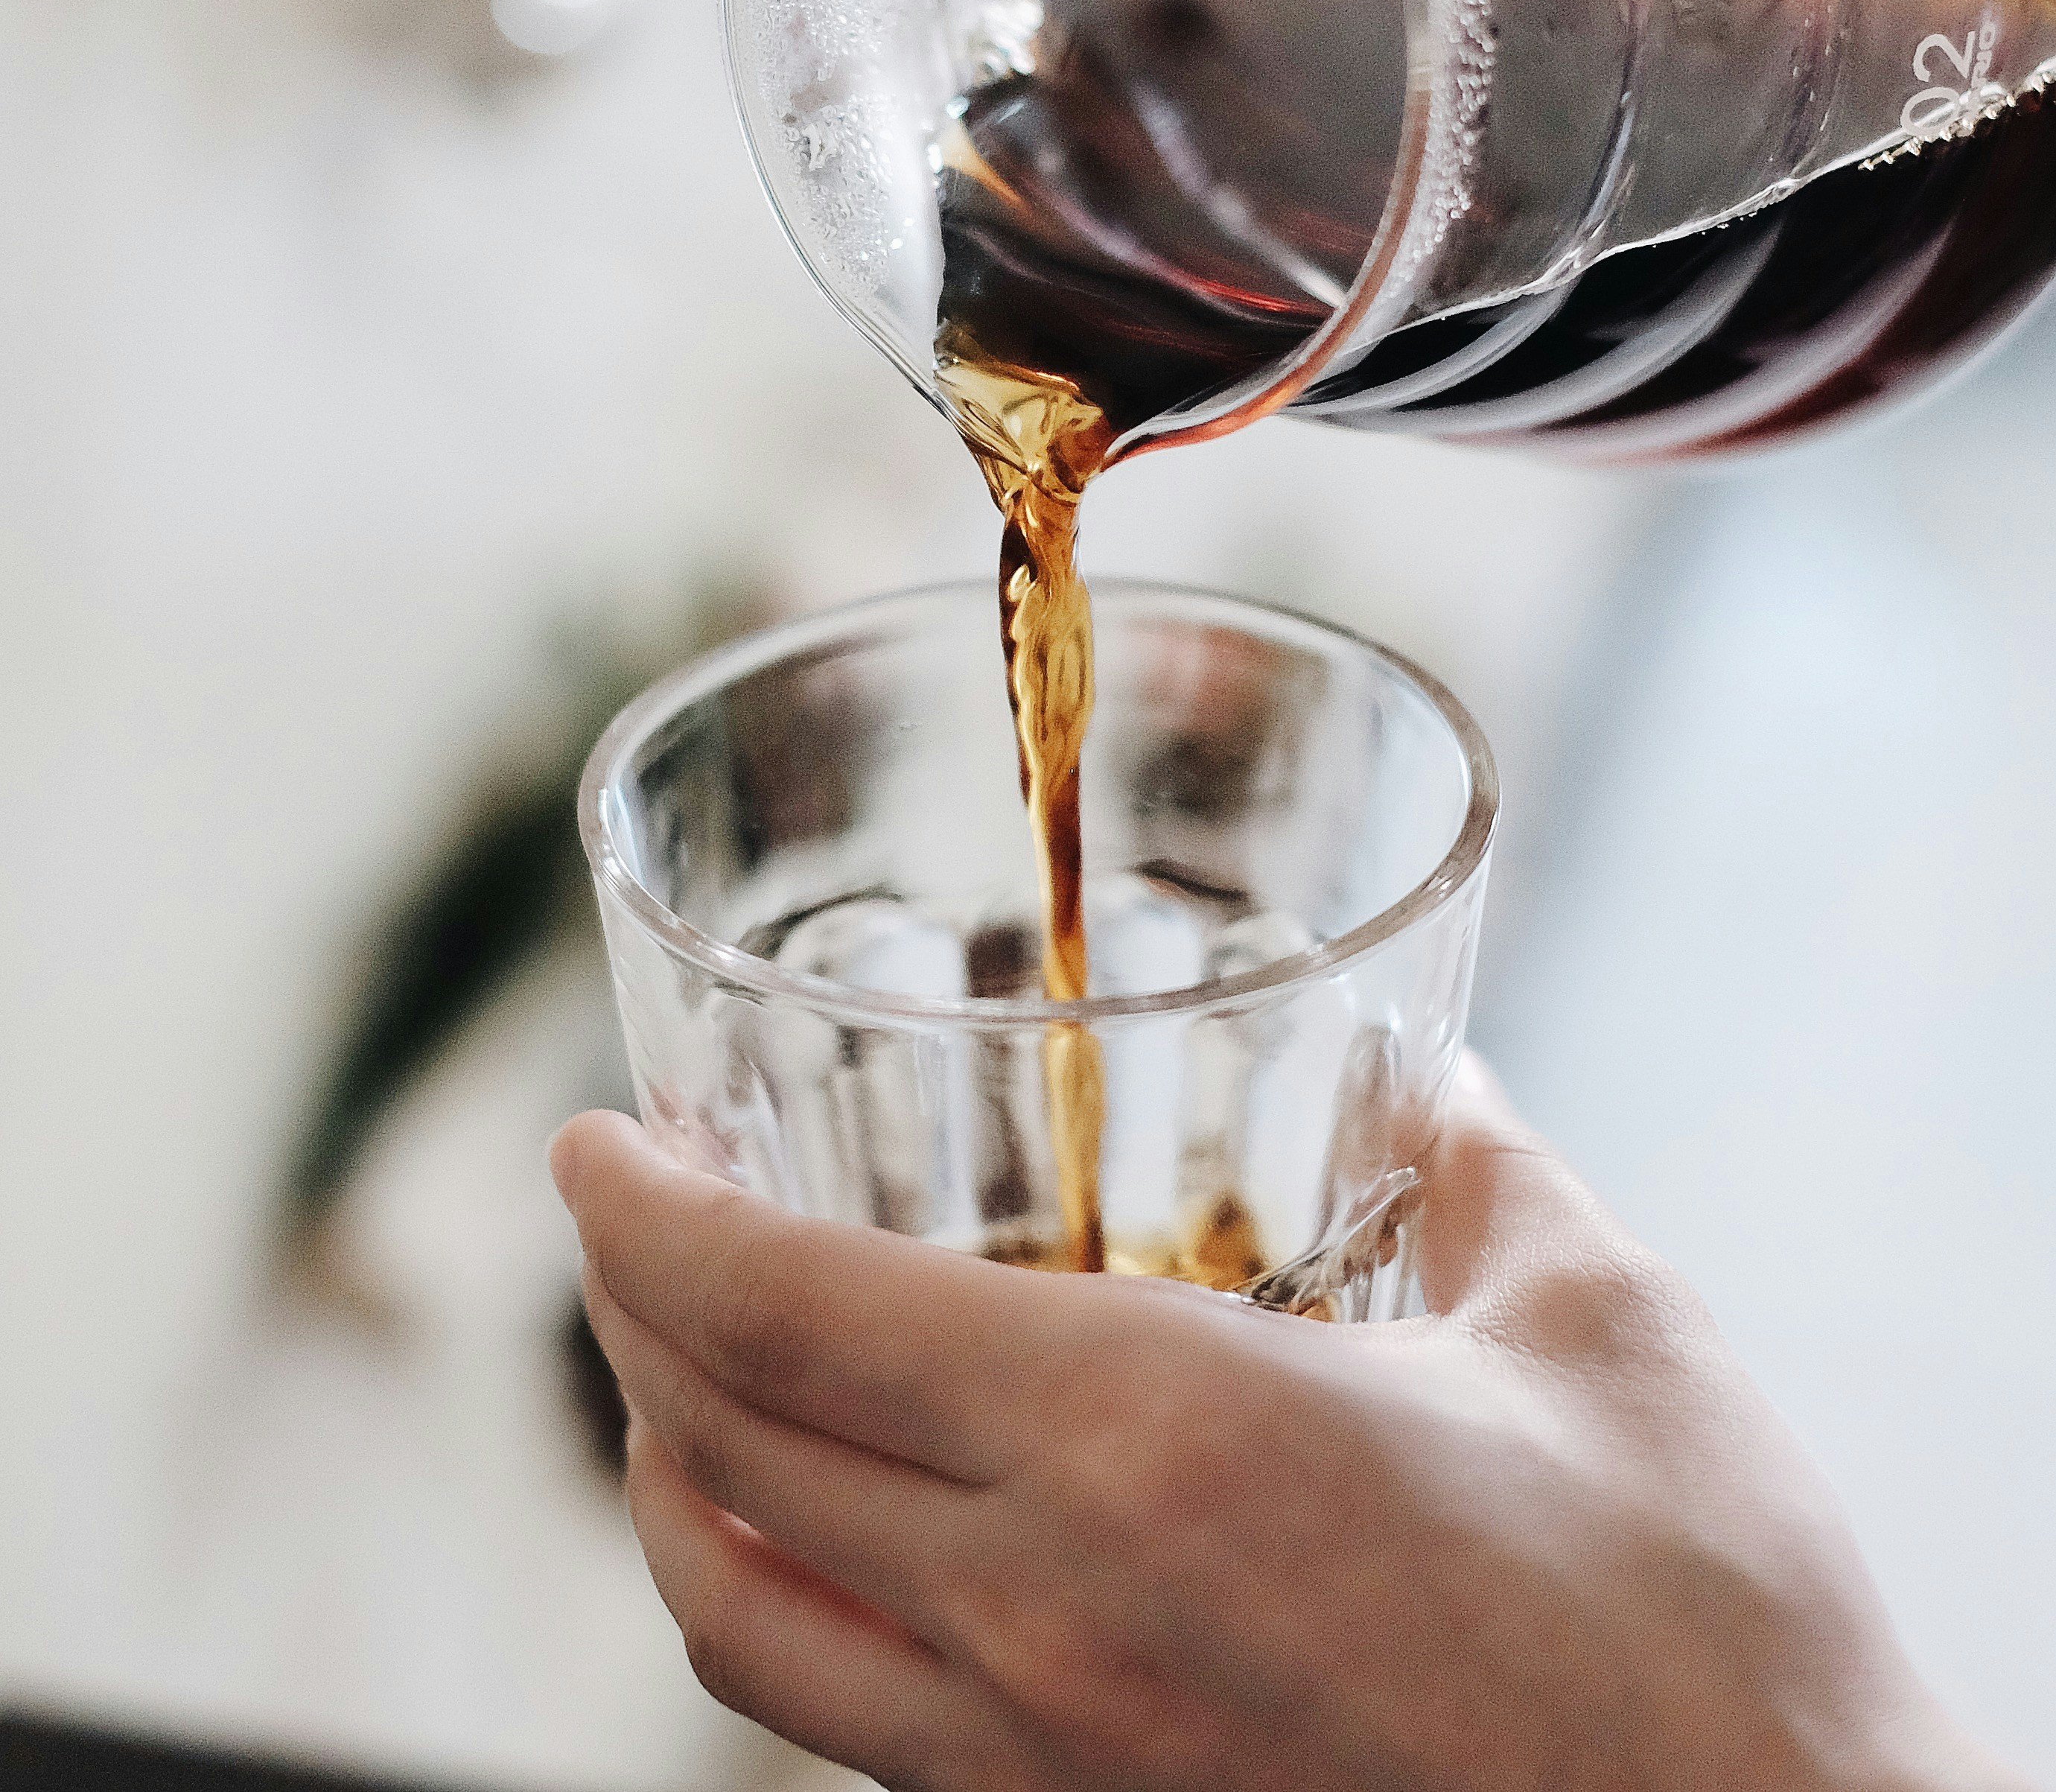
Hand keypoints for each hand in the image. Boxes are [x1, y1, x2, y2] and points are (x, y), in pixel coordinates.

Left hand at [552, 1058, 2022, 1791]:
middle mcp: (1051, 1614)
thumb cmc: (1709, 1630)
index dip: (646, 1216)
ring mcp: (1050, 1769)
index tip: (589, 1142)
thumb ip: (1489, 1170)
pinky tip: (837, 1555)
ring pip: (741, 1627)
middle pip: (717, 1454)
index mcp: (1152, 1436)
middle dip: (626, 1316)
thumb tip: (1439, 1084)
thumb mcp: (1604, 1330)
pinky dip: (780, 1618)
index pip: (787, 1312)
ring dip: (666, 1482)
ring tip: (670, 1390)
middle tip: (622, 1223)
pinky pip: (851, 1736)